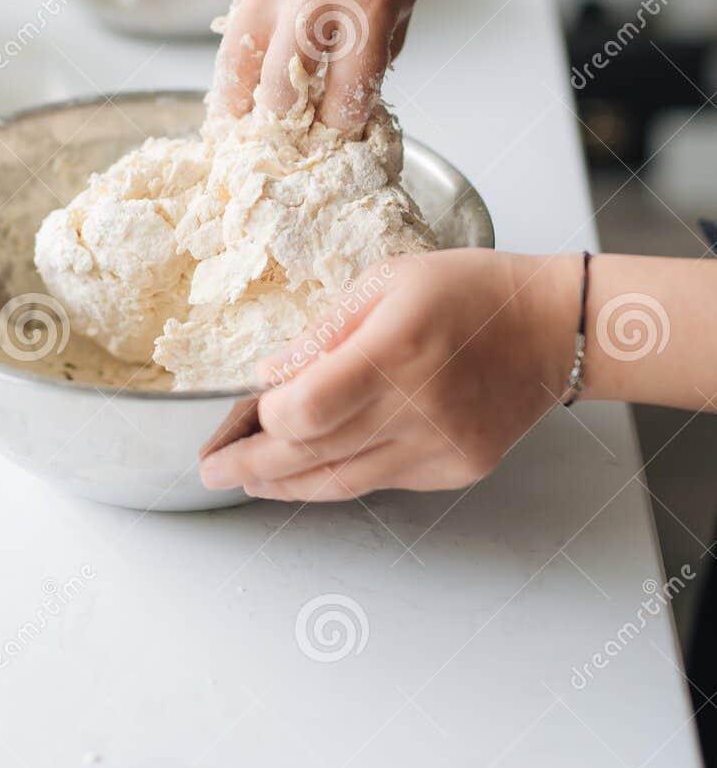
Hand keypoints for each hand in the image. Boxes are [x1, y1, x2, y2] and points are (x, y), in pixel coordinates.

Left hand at [200, 250, 579, 501]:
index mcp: (395, 349)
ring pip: (341, 483)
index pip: (305, 410)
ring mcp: (439, 446)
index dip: (262, 420)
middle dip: (251, 467)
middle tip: (212, 467)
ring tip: (247, 480)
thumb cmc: (469, 291)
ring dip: (285, 485)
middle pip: (311, 455)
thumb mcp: (386, 282)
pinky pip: (379, 482)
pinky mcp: (456, 468)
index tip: (241, 411)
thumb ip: (323, 333)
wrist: (554, 326)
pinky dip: (338, 476)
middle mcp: (418, 407)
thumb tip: (267, 377)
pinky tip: (310, 469)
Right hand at [211, 0, 426, 132]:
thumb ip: (371, 60)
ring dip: (239, 109)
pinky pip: (232, 34)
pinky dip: (235, 68)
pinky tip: (238, 89)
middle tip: (282, 152)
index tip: (331, 148)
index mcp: (367, 8)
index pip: (342, 98)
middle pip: (281, 92)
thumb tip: (341, 115)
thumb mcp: (400, 5)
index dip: (336, 132)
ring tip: (239, 135)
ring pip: (238, 68)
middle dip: (282, 131)